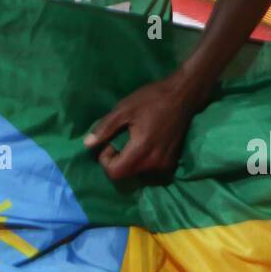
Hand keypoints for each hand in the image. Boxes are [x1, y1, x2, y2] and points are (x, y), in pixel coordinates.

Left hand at [83, 77, 198, 181]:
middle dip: (117, 162)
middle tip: (119, 142)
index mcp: (141, 151)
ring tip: (131, 143)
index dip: (106, 161)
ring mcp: (165, 165)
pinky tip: (144, 147)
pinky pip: (151, 172)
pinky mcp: (172, 163)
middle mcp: (154, 163)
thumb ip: (105, 128)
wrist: (182, 96)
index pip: (115, 173)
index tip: (109, 143)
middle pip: (126, 175)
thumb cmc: (152, 100)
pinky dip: (143, 164)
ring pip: (138, 175)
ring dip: (130, 163)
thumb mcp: (124, 109)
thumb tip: (87, 144)